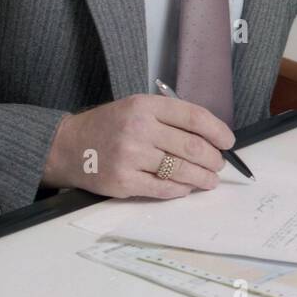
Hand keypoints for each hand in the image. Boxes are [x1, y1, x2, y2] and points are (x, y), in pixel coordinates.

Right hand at [42, 94, 234, 198]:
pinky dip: (180, 190)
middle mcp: (139, 129)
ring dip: (202, 178)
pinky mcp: (123, 181)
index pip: (193, 116)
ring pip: (181, 170)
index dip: (217, 130)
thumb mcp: (136, 108)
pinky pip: (163, 188)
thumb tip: (209, 138)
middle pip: (192, 146)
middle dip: (213, 158)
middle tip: (218, 164)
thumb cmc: (109, 127)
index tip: (228, 141)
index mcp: (146, 106)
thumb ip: (168, 118)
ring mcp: (131, 156)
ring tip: (209, 180)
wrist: (67, 146)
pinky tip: (186, 188)